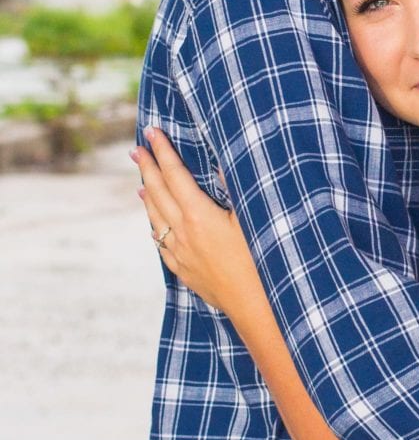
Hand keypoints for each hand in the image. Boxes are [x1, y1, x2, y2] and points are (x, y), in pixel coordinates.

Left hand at [131, 128, 255, 310]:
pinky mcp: (185, 271)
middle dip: (148, 168)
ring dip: (148, 196)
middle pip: (159, 193)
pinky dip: (155, 226)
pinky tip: (155, 224)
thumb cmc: (260, 260)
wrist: (256, 306)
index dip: (163, 152)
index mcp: (200, 215)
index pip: (175, 175)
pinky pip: (162, 244)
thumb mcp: (252, 219)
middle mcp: (184, 232)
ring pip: (156, 219)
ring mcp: (181, 253)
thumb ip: (235, 188)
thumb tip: (219, 163)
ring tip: (142, 182)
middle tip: (137, 149)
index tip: (152, 133)